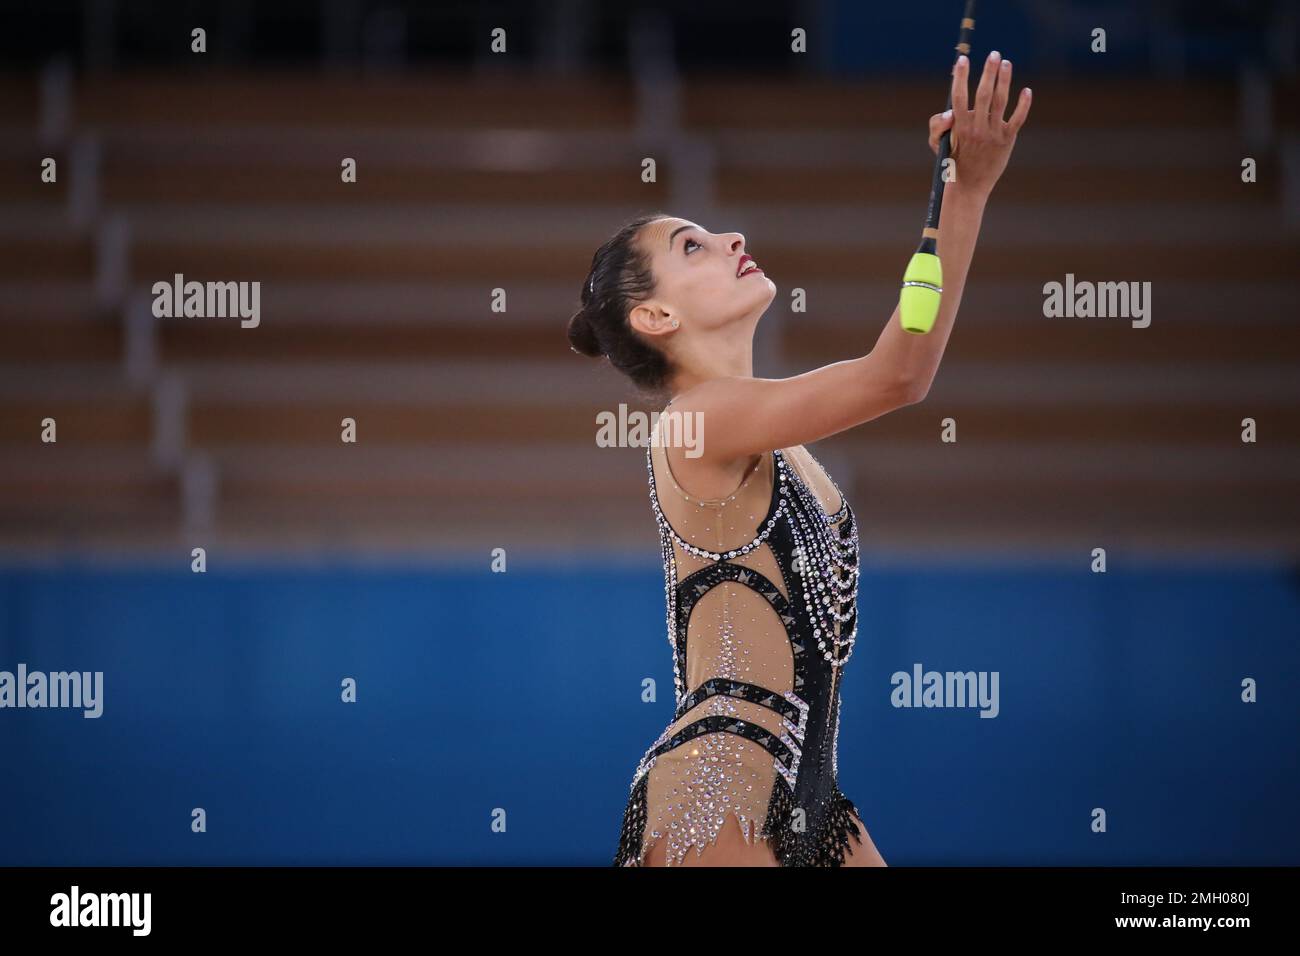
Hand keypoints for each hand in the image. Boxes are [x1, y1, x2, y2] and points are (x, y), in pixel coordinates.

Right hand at [927, 50, 1030, 196]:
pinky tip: (1027, 90)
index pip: (959, 97)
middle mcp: (977, 128)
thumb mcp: (937, 144)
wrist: (969, 186)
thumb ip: (936, 125)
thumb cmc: (952, 161)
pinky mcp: (1007, 140)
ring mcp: (993, 134)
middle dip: (988, 72)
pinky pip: (1018, 118)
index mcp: (959, 127)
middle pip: (983, 94)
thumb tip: (950, 112)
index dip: (960, 77)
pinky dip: (1023, 104)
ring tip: (1006, 63)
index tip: (962, 60)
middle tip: (993, 54)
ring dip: (1004, 80)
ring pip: (1000, 101)